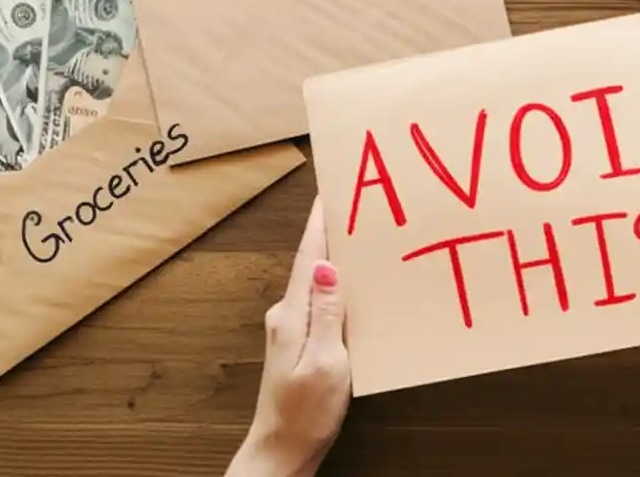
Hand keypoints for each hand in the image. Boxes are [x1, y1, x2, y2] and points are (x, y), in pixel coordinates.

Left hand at [227, 198, 350, 476]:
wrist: (282, 449)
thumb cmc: (306, 412)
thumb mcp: (326, 361)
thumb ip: (327, 312)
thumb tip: (327, 266)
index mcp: (292, 314)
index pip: (310, 256)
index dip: (320, 222)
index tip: (330, 190)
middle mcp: (286, 314)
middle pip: (312, 262)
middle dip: (330, 232)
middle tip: (353, 204)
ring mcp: (290, 328)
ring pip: (316, 281)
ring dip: (334, 258)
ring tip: (357, 236)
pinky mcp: (298, 342)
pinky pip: (319, 302)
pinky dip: (335, 285)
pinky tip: (351, 285)